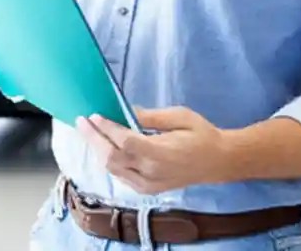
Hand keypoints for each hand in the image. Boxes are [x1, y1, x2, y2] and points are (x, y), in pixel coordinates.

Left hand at [75, 107, 231, 194]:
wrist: (220, 162)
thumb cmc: (202, 135)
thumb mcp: (179, 117)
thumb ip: (150, 117)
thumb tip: (125, 111)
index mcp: (161, 154)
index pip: (124, 142)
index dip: (105, 129)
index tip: (92, 115)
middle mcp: (151, 173)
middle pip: (112, 158)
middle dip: (93, 139)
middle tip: (80, 121)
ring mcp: (148, 185)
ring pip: (113, 169)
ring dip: (98, 150)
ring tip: (89, 131)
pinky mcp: (147, 190)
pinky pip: (120, 176)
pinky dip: (109, 161)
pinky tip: (104, 147)